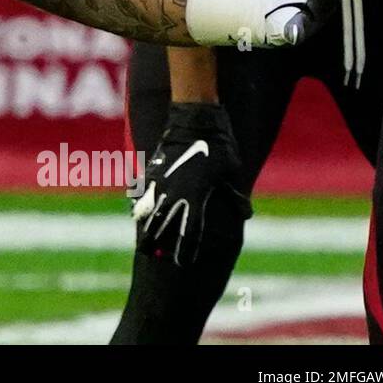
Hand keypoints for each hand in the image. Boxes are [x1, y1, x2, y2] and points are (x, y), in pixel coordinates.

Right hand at [132, 102, 251, 266]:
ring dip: (145, 226)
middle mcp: (176, 193)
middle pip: (162, 224)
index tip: (182, 263)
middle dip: (156, 242)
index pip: (190, 231)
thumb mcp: (232, 172)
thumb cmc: (219, 145)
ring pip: (148, 209)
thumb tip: (245, 214)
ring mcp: (161, 181)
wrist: (195, 119)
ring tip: (141, 239)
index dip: (186, 249)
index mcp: (197, 196)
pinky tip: (136, 211)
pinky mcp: (152, 169)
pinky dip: (140, 203)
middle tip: (151, 256)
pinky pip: (143, 192)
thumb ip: (234, 196)